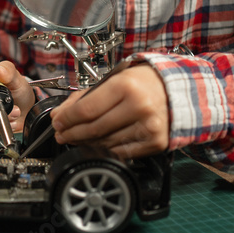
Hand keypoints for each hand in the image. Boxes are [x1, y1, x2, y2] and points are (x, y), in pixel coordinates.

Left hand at [50, 63, 168, 157]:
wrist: (175, 90)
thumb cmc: (142, 83)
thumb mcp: (112, 80)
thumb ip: (84, 97)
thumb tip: (60, 114)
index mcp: (125, 86)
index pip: (87, 109)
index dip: (67, 119)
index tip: (57, 123)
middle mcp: (139, 106)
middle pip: (95, 128)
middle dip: (72, 133)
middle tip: (62, 134)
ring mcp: (149, 127)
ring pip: (106, 142)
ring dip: (86, 142)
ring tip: (76, 138)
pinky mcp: (155, 142)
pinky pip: (122, 152)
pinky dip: (106, 149)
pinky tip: (97, 143)